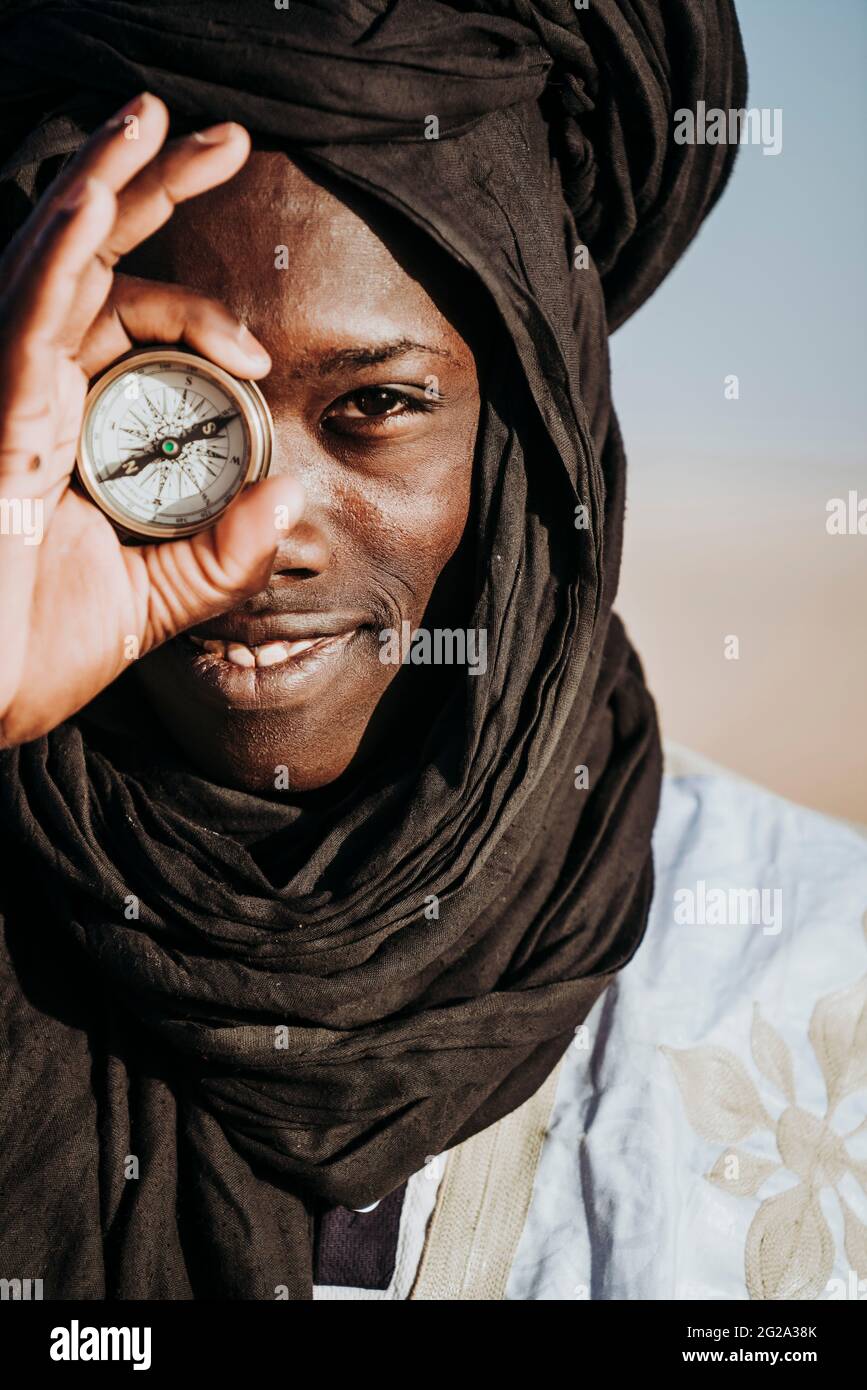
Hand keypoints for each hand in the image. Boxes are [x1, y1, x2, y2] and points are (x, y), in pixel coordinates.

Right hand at [0, 92, 301, 747]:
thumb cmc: (34, 654)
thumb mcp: (154, 602)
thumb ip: (222, 557)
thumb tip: (293, 502)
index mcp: (67, 424)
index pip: (126, 325)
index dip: (199, 314)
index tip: (264, 353)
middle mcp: (28, 394)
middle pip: (90, 265)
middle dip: (152, 192)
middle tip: (225, 140)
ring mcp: (1, 399)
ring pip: (47, 265)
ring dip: (101, 185)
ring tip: (153, 117)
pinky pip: (22, 322)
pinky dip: (56, 259)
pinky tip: (92, 198)